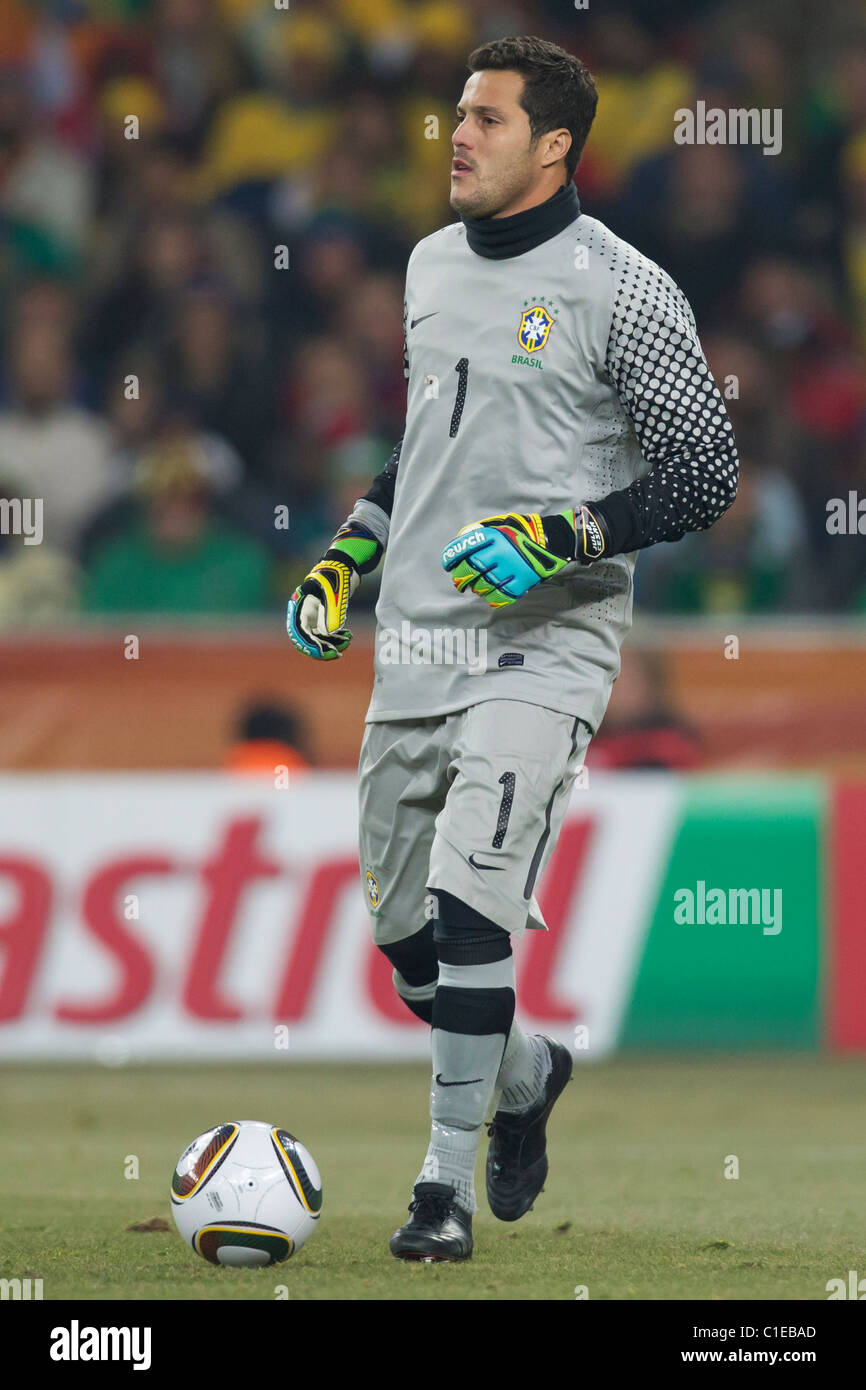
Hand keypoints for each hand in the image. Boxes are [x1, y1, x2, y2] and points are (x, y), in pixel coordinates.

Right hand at [287, 524, 380, 659]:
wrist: (345, 567)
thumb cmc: (337, 577)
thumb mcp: (335, 596)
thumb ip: (331, 614)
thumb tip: (328, 634)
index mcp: (302, 605)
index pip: (299, 630)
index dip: (308, 644)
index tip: (321, 652)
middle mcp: (304, 612)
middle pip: (307, 637)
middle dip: (321, 647)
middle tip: (336, 654)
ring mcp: (313, 615)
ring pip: (318, 637)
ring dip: (332, 643)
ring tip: (347, 642)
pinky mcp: (323, 616)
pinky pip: (326, 632)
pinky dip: (336, 637)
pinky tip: (348, 636)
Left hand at [441, 506, 608, 607]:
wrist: (553, 542)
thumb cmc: (524, 532)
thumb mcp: (502, 524)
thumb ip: (482, 531)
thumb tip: (462, 539)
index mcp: (494, 536)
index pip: (463, 548)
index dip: (450, 558)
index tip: (448, 565)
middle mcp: (500, 553)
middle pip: (470, 571)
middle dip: (460, 579)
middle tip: (459, 582)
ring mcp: (511, 570)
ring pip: (483, 586)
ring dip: (477, 589)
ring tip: (478, 586)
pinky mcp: (521, 583)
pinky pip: (500, 597)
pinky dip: (492, 599)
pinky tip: (491, 596)